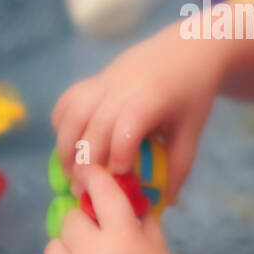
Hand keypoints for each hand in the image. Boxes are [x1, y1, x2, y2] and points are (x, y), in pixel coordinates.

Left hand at [44, 164, 192, 253]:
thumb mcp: (159, 250)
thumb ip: (141, 222)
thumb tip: (129, 201)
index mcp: (122, 237)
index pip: (101, 191)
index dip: (93, 175)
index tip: (88, 170)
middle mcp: (91, 252)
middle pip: (72, 217)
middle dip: (85, 219)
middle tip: (99, 230)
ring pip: (55, 242)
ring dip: (69, 243)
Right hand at [51, 22, 224, 204]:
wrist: (187, 49)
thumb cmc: (191, 94)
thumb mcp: (191, 131)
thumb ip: (178, 167)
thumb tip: (166, 204)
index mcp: (149, 101)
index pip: (125, 128)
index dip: (117, 155)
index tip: (119, 177)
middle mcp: (122, 88)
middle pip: (92, 126)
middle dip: (84, 161)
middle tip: (84, 189)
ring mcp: (104, 82)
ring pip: (72, 113)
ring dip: (66, 146)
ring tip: (72, 173)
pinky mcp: (94, 79)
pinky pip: (68, 101)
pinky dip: (61, 124)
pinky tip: (70, 144)